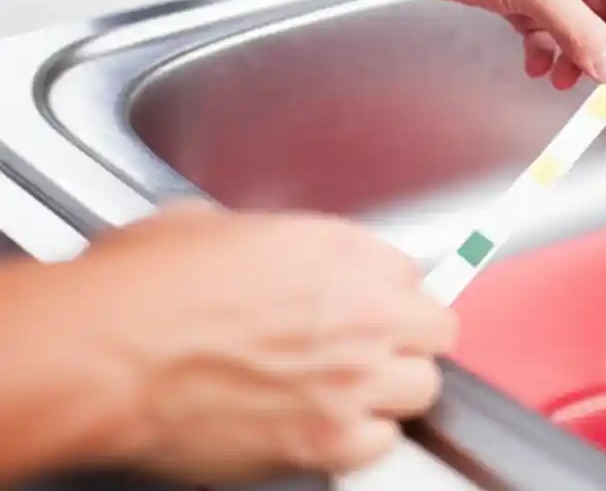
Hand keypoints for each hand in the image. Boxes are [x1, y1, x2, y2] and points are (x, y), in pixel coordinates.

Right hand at [76, 202, 454, 482]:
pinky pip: (382, 444)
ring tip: (355, 388)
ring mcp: (352, 379)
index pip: (409, 271)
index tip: (371, 300)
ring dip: (392, 387)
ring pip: (422, 387)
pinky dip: (362, 439)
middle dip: (407, 336)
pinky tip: (332, 427)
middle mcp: (363, 312)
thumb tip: (261, 252)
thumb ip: (268, 243)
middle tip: (373, 345)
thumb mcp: (212, 226)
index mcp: (342, 250)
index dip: (384, 290)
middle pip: (435, 329)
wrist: (106, 354)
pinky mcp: (327, 439)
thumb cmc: (140, 290)